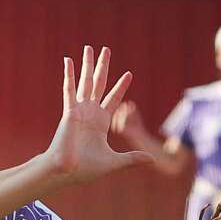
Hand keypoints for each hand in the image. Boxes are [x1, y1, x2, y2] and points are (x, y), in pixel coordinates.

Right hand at [46, 45, 151, 183]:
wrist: (67, 171)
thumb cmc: (86, 169)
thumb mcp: (114, 162)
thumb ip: (132, 159)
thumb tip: (153, 160)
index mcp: (100, 123)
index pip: (113, 99)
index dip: (120, 87)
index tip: (129, 74)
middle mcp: (90, 113)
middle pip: (99, 84)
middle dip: (103, 67)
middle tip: (106, 50)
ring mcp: (79, 110)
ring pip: (85, 82)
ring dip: (88, 65)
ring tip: (90, 47)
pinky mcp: (70, 111)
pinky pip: (69, 90)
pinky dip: (69, 75)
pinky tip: (68, 60)